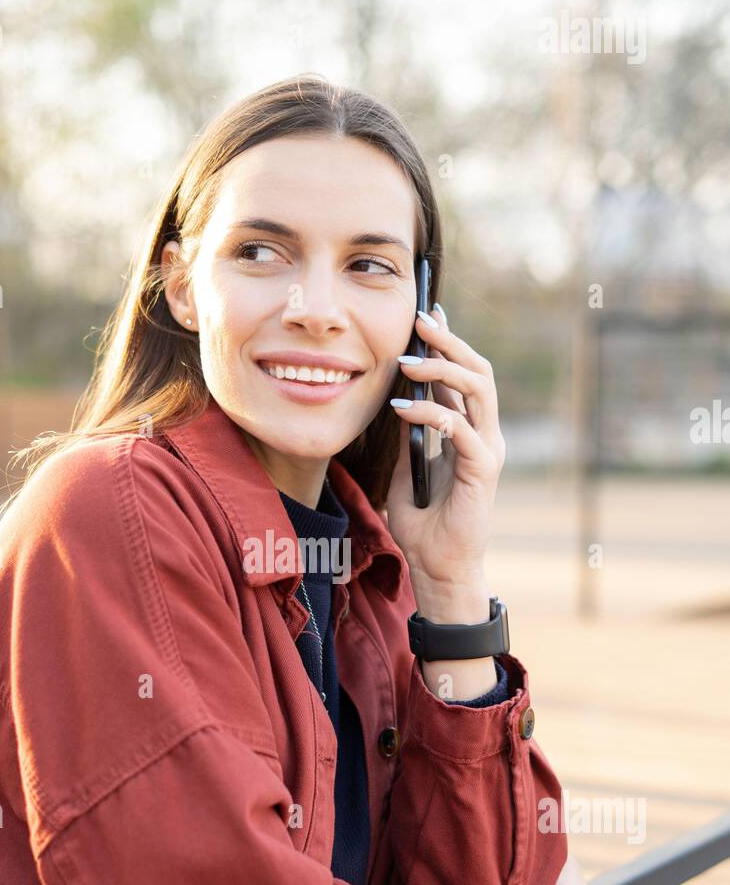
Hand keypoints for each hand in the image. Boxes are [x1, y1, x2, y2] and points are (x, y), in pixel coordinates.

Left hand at [386, 307, 505, 596]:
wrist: (438, 568)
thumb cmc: (424, 526)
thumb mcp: (407, 471)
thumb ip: (409, 436)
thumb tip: (396, 399)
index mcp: (471, 432)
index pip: (465, 376)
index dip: (448, 343)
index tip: (426, 316)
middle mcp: (486, 436)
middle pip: (478, 371)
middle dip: (450, 340)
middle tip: (421, 318)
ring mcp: (488, 451)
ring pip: (478, 390)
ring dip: (443, 368)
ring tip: (409, 359)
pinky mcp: (483, 470)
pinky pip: (460, 428)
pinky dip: (432, 412)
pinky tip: (402, 408)